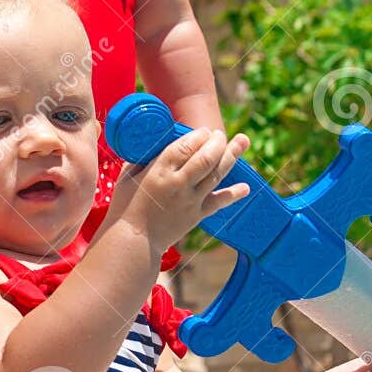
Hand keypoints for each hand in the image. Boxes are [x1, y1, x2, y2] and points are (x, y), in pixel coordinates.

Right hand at [112, 126, 250, 248]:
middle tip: (220, 134)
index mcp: (160, 171)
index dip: (198, 135)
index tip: (203, 130)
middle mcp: (178, 184)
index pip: (185, 146)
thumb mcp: (128, 176)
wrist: (134, 241)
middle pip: (206, 158)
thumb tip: (153, 142)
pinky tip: (246, 187)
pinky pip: (219, 203)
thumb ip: (143, 158)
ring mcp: (190, 200)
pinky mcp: (197, 215)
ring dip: (232, 156)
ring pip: (216, 175)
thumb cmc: (125, 207)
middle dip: (217, 142)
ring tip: (243, 140)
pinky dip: (233, 194)